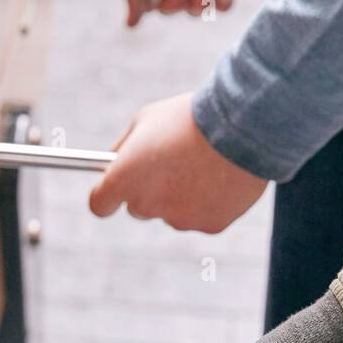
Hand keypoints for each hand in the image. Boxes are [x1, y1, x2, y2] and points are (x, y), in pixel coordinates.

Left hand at [89, 93, 267, 233]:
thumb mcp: (146, 120)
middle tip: (171, 165)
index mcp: (124, 178)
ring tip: (203, 165)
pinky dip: (209, 202)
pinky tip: (222, 176)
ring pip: (172, 213)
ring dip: (181, 196)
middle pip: (138, 208)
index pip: (99, 205)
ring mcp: (178, 219)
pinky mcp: (209, 226)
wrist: (243, 124)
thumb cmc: (191, 117)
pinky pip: (202, 216)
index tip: (114, 188)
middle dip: (149, 190)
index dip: (106, 196)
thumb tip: (112, 163)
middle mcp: (147, 205)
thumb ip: (123, 147)